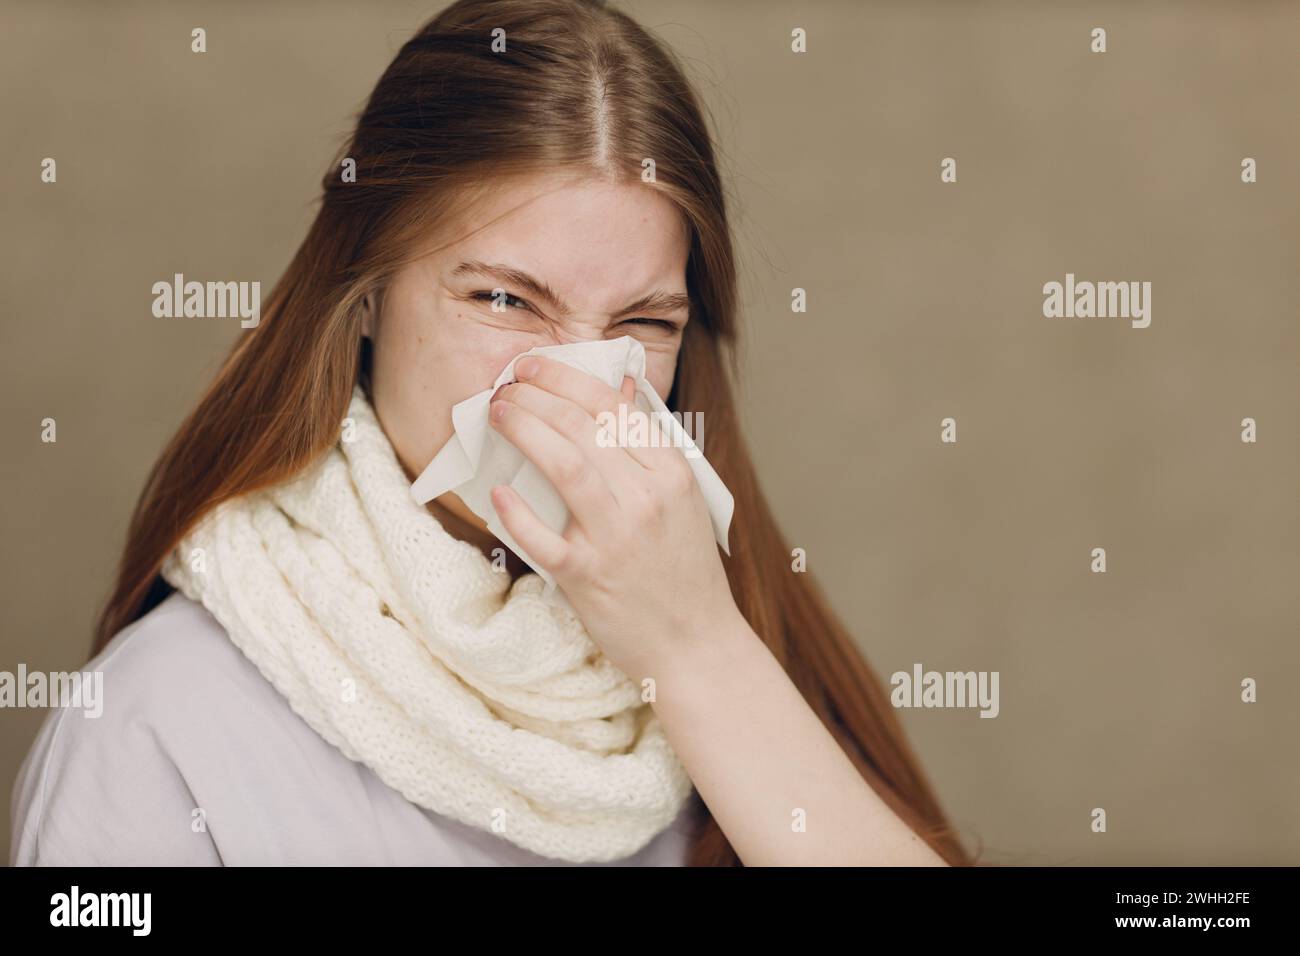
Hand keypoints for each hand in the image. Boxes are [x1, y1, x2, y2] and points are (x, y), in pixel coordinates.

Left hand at [486, 354, 737, 679]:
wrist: (695, 643)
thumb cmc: (683, 569)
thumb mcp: (681, 497)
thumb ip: (649, 443)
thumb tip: (623, 389)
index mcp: (671, 472)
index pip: (613, 407)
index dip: (567, 379)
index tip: (535, 367)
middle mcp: (647, 498)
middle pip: (583, 427)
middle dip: (537, 396)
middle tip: (508, 386)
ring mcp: (617, 537)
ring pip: (565, 466)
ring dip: (525, 431)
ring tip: (499, 413)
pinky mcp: (588, 577)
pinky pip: (544, 538)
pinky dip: (518, 514)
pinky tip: (499, 492)